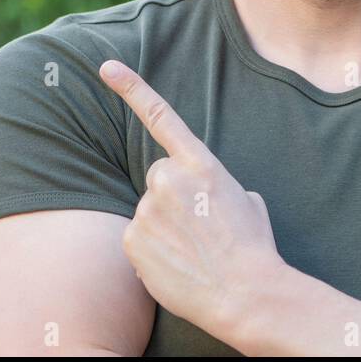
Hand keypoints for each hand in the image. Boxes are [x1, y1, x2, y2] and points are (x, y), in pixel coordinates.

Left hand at [98, 59, 284, 338]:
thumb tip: (201, 198)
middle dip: (172, 197)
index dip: (132, 88)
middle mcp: (170, 179)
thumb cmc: (254, 249)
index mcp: (202, 165)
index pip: (161, 116)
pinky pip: (136, 239)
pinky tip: (177, 265)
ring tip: (193, 251)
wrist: (246, 294)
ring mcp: (148, 208)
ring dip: (164, 227)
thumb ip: (215, 185)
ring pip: (148, 211)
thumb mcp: (246, 201)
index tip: (106, 67)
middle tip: (200, 227)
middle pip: (158, 177)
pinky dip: (152, 251)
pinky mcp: (132, 238)